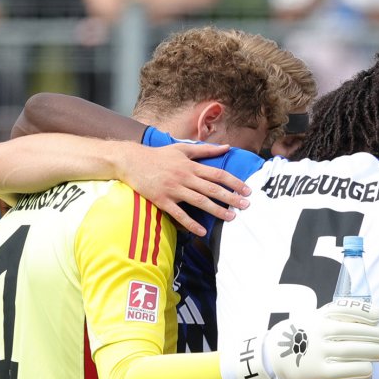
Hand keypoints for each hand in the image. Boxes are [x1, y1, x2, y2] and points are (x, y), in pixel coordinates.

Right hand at [119, 140, 251, 235]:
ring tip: (231, 218)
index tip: (247, 190)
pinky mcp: (162, 200)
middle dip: (231, 198)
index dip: (234, 182)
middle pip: (212, 189)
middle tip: (246, 206)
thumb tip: (226, 147)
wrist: (131, 161)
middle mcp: (184, 177)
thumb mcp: (182, 148)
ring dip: (217, 211)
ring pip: (199, 201)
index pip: (217, 174)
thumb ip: (205, 149)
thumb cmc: (158, 155)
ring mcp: (173, 189)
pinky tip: (202, 231)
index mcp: (190, 165)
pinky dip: (191, 223)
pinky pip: (179, 214)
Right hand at [255, 299, 378, 378]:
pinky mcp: (318, 371)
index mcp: (319, 317)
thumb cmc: (300, 335)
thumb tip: (366, 313)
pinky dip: (361, 369)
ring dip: (372, 351)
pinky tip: (368, 368)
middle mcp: (319, 332)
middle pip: (355, 332)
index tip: (378, 315)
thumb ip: (334, 315)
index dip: (366, 312)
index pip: (347, 310)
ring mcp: (318, 352)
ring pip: (353, 350)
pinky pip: (345, 370)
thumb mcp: (313, 318)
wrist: (274, 355)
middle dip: (375, 334)